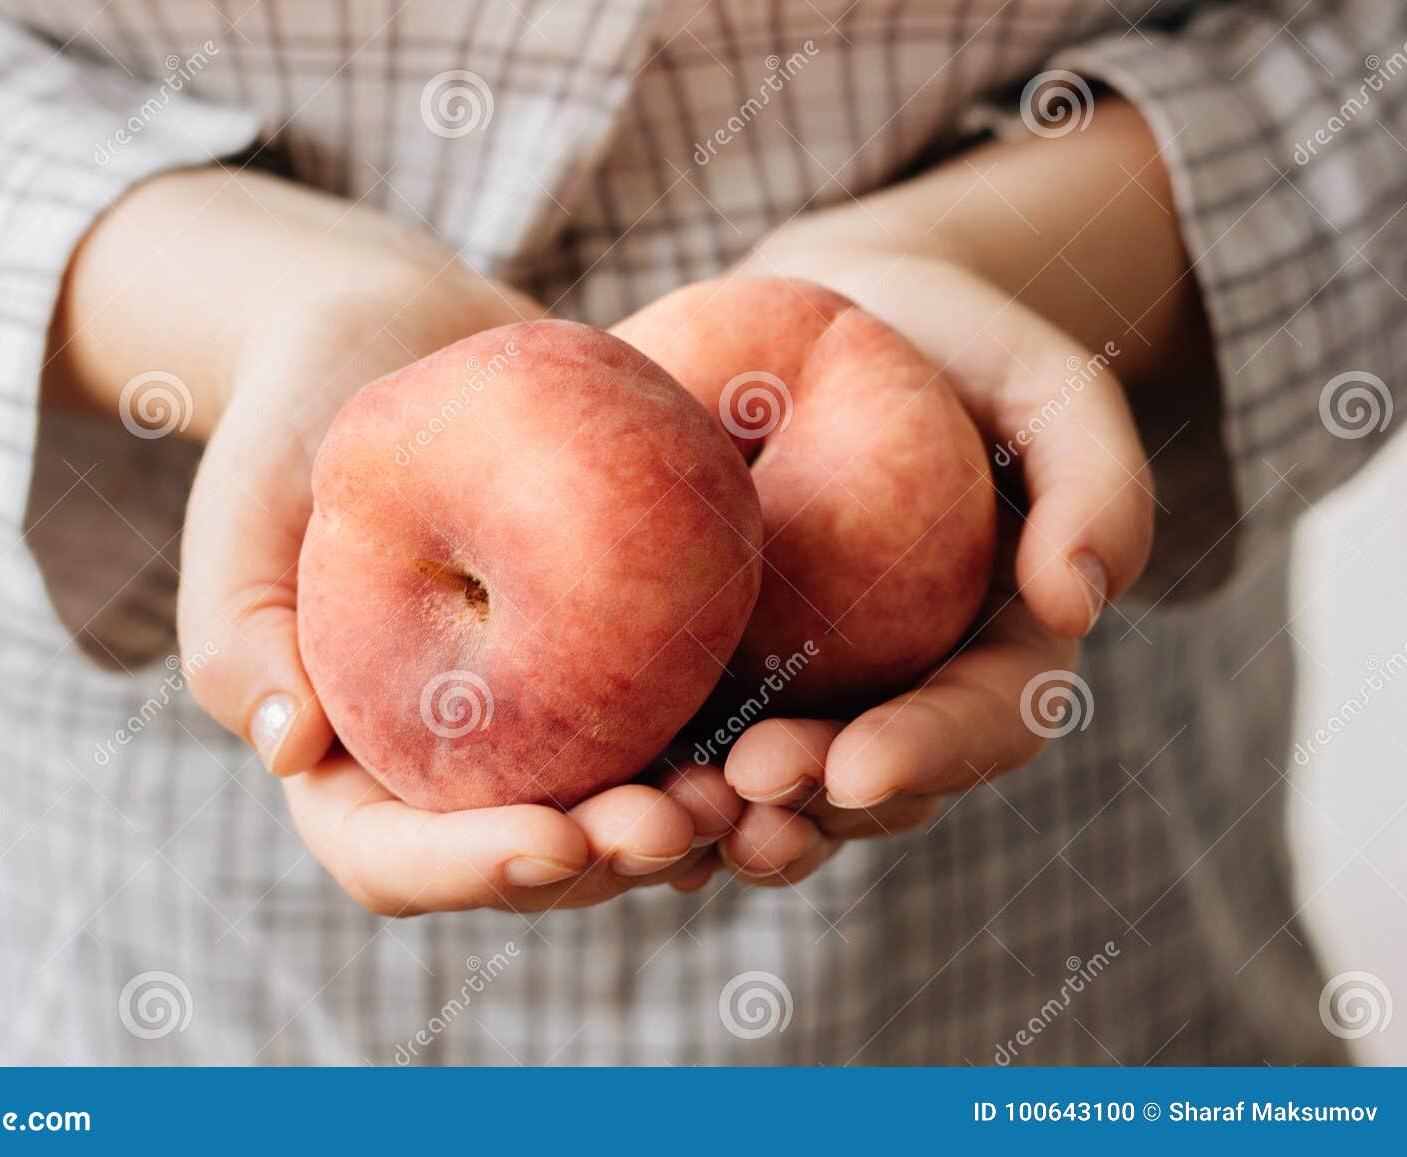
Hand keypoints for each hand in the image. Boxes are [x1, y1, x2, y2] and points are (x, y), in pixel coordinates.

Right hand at [45, 167, 741, 914]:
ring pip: (612, 813)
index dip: (472, 871)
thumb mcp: (242, 509)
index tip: (555, 840)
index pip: (395, 861)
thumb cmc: (296, 421)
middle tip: (680, 824)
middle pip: (525, 862)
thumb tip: (289, 749)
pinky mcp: (610, 664)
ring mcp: (535, 722)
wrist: (396, 338)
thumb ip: (237, 629)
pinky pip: (669, 727)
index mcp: (348, 766)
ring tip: (750, 791)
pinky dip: (721, 744)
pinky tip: (783, 732)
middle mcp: (448, 766)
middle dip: (604, 863)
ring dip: (680, 824)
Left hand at [701, 99, 1188, 884]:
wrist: (841, 319)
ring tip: (669, 819)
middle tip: (747, 785)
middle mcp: (899, 695)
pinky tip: (596, 785)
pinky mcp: (716, 667)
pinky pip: (684, 734)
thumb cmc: (960, 349)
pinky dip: (650, 771)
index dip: (927, 757)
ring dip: (723, 820)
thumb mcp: (1047, 383)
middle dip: (810, 803)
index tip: (860, 767)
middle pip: (868, 783)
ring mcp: (806, 694)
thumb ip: (1093, 477)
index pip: (982, 725)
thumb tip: (1080, 600)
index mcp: (995, 655)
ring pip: (772, 788)